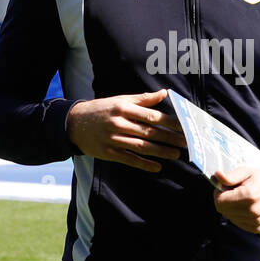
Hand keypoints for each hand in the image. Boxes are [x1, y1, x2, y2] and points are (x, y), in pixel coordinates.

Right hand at [65, 89, 186, 172]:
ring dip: (161, 152)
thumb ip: (143, 99)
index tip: (184, 126)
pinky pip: (130, 159)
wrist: (74, 124)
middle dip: (169, 138)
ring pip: (141, 147)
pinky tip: (157, 167)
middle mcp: (119, 123)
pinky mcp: (109, 153)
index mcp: (123, 108)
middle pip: (149, 132)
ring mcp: (113, 139)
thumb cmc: (101, 110)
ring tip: (176, 154)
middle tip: (186, 142)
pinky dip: (144, 164)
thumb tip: (164, 93)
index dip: (169, 122)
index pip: (151, 116)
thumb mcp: (120, 100)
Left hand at [212, 166, 259, 233]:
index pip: (220, 201)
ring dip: (231, 208)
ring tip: (241, 199)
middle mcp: (252, 211)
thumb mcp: (248, 172)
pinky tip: (245, 207)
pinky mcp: (256, 228)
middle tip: (233, 192)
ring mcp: (255, 222)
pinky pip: (238, 223)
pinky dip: (238, 215)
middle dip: (224, 201)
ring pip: (229, 217)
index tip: (224, 188)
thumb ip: (231, 176)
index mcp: (249, 196)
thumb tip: (217, 176)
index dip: (219, 193)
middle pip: (223, 210)